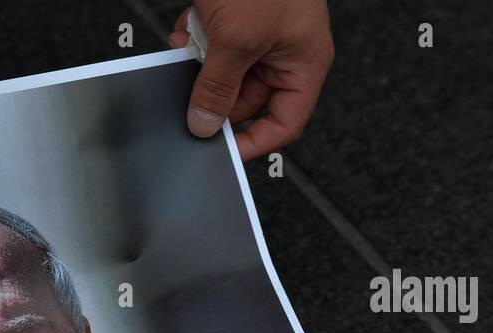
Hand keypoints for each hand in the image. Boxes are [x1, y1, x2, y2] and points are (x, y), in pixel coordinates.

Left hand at [168, 0, 333, 160]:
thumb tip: (205, 126)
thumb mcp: (236, 41)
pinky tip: (188, 22)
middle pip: (245, 99)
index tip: (222, 155)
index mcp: (303, 62)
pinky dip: (194, 37)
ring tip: (192, 41)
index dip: (254, 143)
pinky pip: (210, 44)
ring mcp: (259, 34)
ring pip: (222, 71)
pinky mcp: (235, 17)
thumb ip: (218, 88)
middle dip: (213, 93)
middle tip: (188, 94)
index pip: (285, 122)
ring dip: (199, 62)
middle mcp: (284, 51)